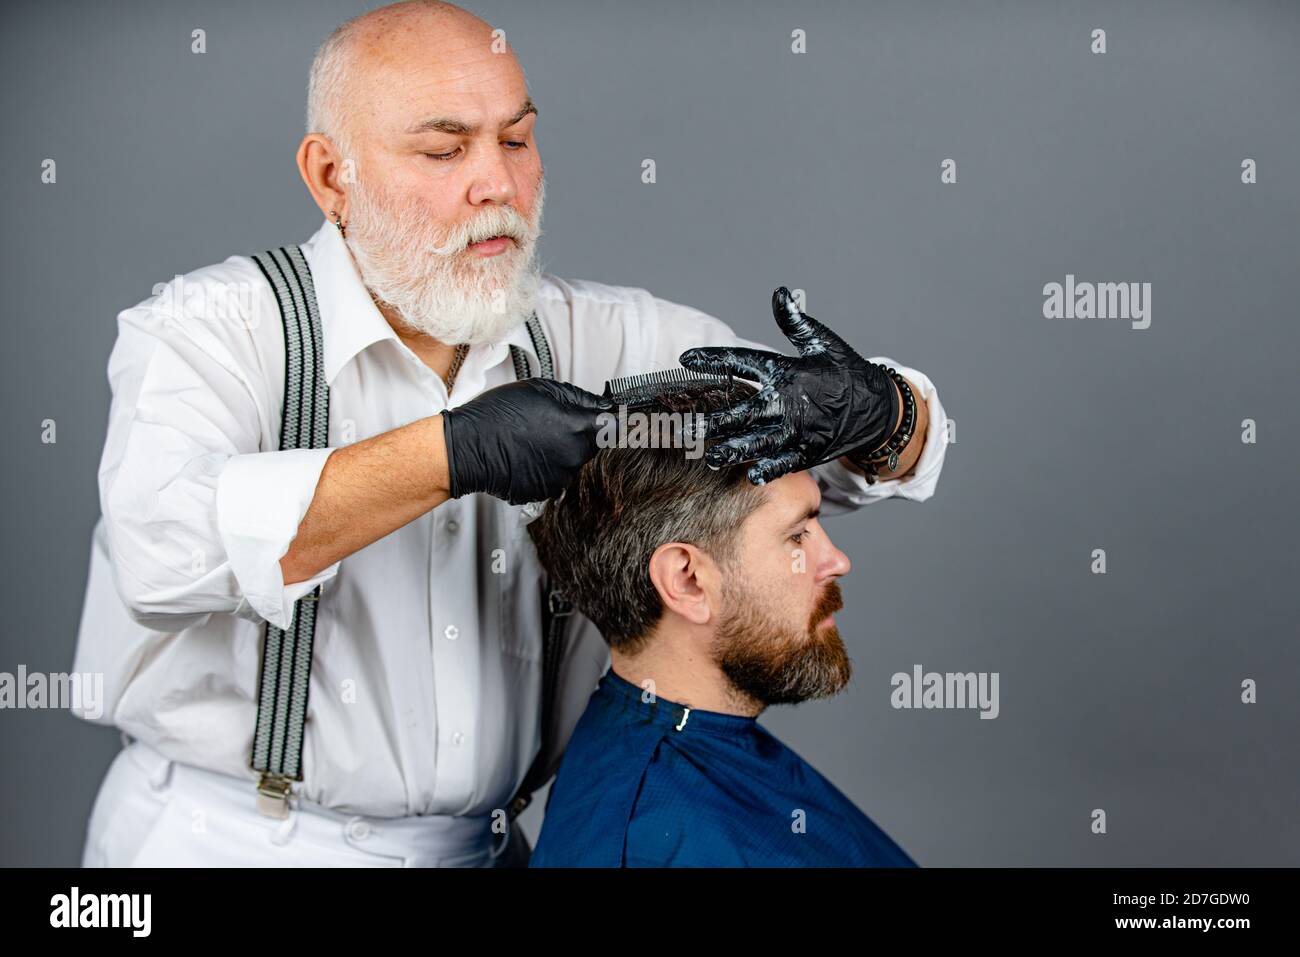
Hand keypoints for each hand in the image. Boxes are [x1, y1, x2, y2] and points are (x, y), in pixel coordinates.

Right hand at [441, 379, 614, 504]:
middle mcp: (574, 456)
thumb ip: (576, 397)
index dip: (610, 420)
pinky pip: (554, 476)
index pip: (613, 426)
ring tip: (533, 439)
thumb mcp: (541, 389)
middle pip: (591, 444)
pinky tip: (526, 455)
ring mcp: (560, 477)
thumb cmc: (497, 416)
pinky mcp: (545, 491)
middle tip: (552, 423)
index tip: (609, 418)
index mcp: (578, 428)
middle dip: (579, 433)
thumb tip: (598, 403)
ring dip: (560, 451)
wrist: (467, 447)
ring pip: (572, 461)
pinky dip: (544, 467)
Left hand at [679, 287, 897, 484]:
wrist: (880, 407)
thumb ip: (796, 322)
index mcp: (787, 372)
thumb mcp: (822, 343)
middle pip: (743, 412)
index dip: (713, 360)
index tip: (686, 359)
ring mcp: (799, 430)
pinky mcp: (810, 452)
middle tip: (688, 426)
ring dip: (733, 449)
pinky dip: (769, 469)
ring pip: (759, 441)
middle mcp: (789, 403)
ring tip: (711, 456)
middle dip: (715, 420)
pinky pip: (785, 462)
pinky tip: (750, 475)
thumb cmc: (847, 373)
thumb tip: (780, 294)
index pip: (743, 362)